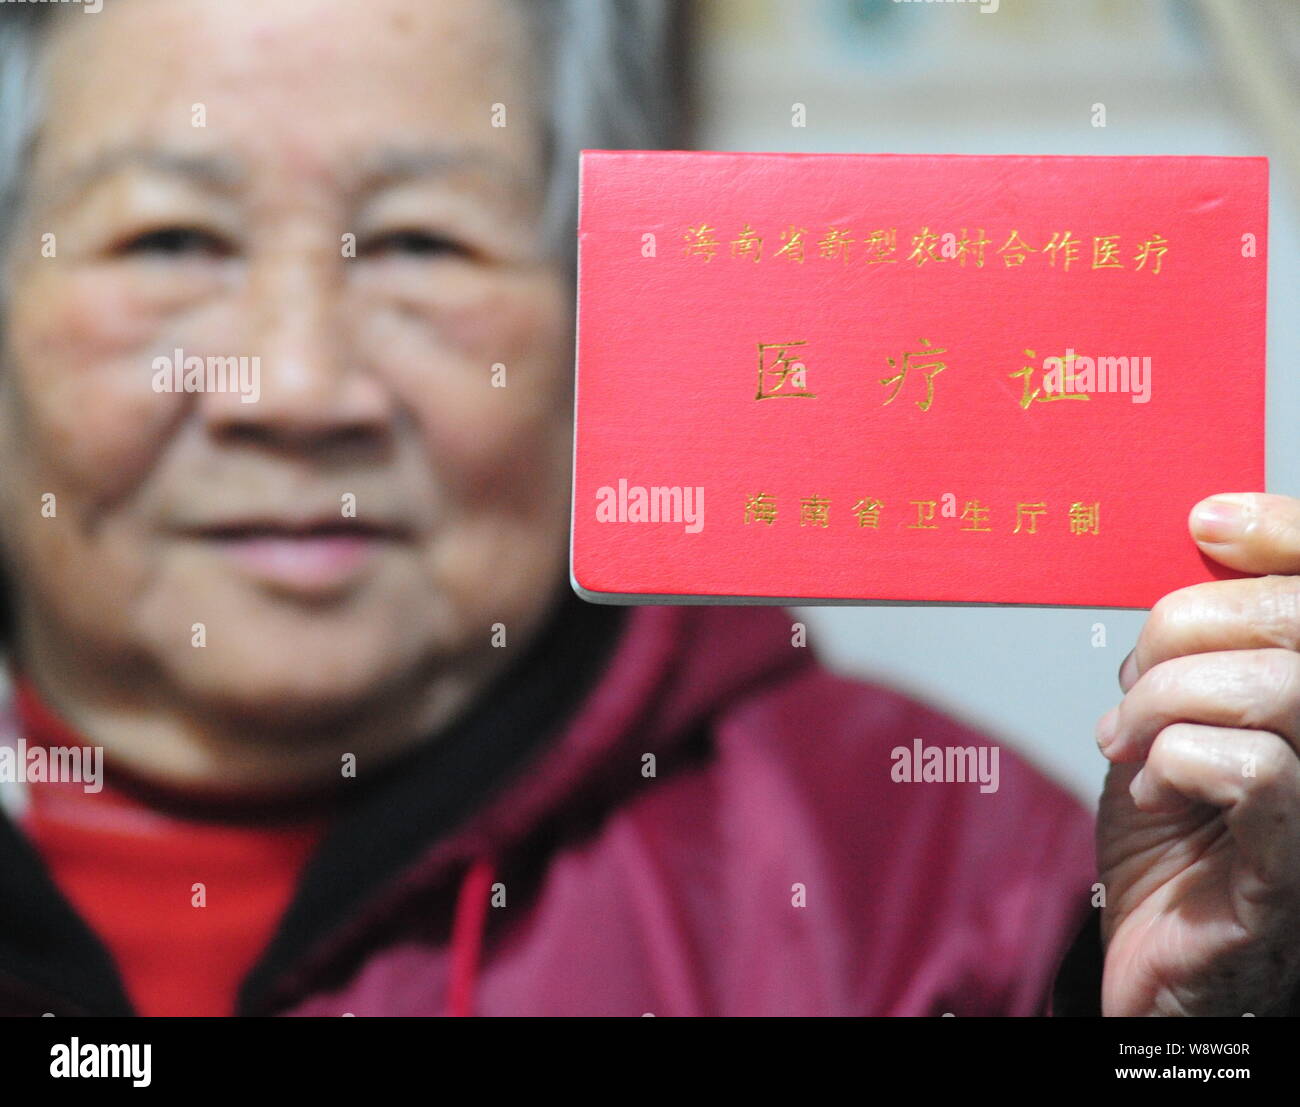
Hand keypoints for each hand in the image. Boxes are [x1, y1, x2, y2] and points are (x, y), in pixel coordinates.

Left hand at [1094, 492, 1299, 1015]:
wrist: (1148, 938)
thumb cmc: (1169, 826)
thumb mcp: (1170, 710)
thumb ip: (1194, 642)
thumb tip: (1193, 550)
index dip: (1283, 531)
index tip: (1206, 521)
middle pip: (1296, 619)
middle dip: (1185, 624)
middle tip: (1134, 681)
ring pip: (1278, 686)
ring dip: (1167, 699)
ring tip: (1127, 737)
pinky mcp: (1293, 860)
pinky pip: (1254, 769)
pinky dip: (1176, 762)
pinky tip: (1154, 790)